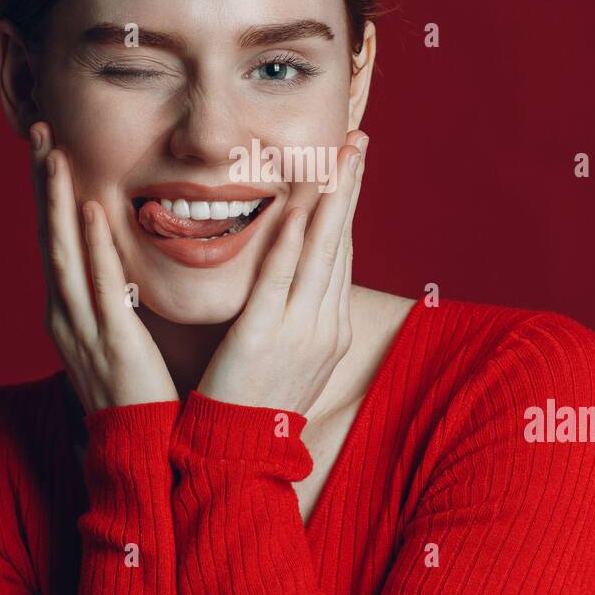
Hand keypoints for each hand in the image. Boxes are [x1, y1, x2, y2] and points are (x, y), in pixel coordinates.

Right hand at [29, 120, 178, 414]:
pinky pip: (101, 284)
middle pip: (49, 234)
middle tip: (39, 132)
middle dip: (43, 183)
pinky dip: (94, 246)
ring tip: (55, 155)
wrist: (136, 449)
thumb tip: (118, 262)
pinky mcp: (112, 340)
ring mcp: (83, 326)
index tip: (48, 150)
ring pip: (66, 252)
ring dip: (59, 201)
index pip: (55, 239)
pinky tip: (92, 211)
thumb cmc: (132, 391)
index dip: (49, 193)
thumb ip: (112, 296)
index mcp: (67, 309)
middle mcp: (65, 312)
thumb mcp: (114, 333)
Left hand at [194, 129, 367, 415]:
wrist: (237, 453)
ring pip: (319, 253)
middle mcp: (324, 326)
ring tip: (338, 156)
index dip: (347, 206)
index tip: (351, 166)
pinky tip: (295, 207)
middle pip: (340, 243)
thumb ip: (293, 314)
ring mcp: (298, 331)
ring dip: (330, 199)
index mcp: (330, 329)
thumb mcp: (288, 357)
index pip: (340, 254)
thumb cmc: (253, 402)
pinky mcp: (263, 337)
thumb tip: (294, 278)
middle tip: (357, 140)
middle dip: (350, 188)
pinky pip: (280, 280)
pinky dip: (290, 241)